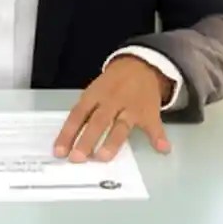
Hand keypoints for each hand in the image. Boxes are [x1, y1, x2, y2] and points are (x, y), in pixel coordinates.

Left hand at [53, 55, 172, 162]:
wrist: (140, 65)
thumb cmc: (111, 85)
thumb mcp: (95, 92)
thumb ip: (85, 114)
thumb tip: (70, 141)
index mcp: (95, 95)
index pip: (78, 115)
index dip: (68, 133)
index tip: (60, 151)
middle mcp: (111, 101)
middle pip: (98, 122)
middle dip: (87, 140)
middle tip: (78, 158)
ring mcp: (130, 107)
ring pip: (120, 126)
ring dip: (112, 142)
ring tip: (104, 157)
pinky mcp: (148, 112)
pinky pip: (154, 125)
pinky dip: (159, 137)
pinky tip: (163, 149)